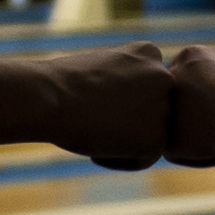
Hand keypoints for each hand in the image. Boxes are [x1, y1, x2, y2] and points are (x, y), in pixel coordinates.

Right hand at [50, 42, 174, 167]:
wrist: (49, 98)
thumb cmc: (64, 82)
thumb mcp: (103, 66)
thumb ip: (127, 79)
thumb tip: (136, 103)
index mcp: (150, 53)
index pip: (147, 86)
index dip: (120, 98)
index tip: (95, 100)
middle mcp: (164, 77)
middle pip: (153, 111)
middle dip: (127, 120)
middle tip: (93, 119)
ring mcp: (164, 108)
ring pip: (151, 135)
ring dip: (125, 141)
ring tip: (93, 133)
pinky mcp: (157, 140)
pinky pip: (145, 159)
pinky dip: (120, 160)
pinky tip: (96, 149)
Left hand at [165, 44, 214, 169]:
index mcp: (190, 57)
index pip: (196, 79)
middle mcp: (170, 79)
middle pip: (183, 103)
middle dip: (205, 119)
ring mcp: (165, 109)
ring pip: (178, 129)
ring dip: (202, 139)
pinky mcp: (166, 137)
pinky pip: (177, 152)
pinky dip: (199, 157)